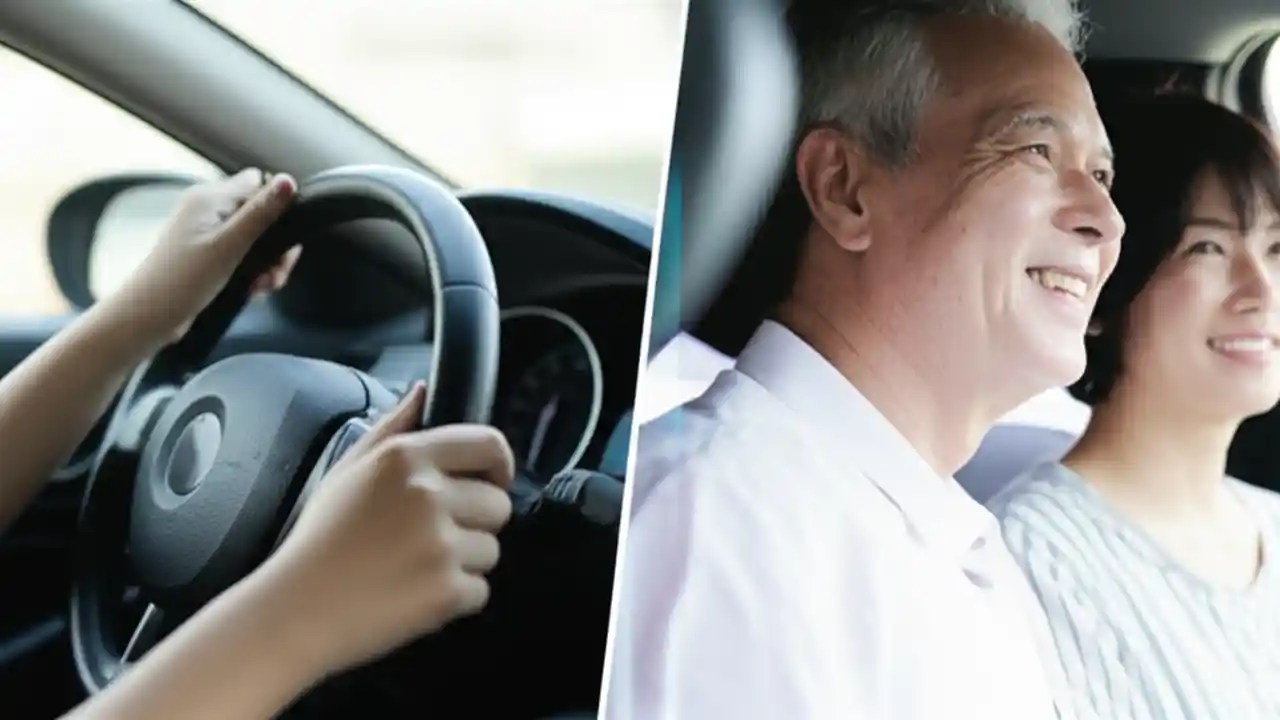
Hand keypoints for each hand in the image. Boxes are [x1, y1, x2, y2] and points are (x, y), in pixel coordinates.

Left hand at [115, 168, 299, 345]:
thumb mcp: (228, 246)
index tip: (286, 239)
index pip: (258, 183)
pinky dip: (254, 270)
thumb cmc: (184, 279)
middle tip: (278, 272)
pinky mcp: (208, 254)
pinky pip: (243, 253)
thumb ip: (260, 213)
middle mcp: (208, 209)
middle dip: (276, 243)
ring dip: (267, 261)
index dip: (278, 207)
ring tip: (265, 285)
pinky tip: (254, 288)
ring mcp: (207, 232)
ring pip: (255, 237)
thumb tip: (288, 180)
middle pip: (260, 213)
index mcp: (210, 198)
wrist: (149, 316)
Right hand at [253, 382, 515, 676]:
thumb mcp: (347, 469)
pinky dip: (456, 598)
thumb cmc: (320, 539)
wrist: (294, 611)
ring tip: (417, 568)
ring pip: (492, 549)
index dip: (499, 465)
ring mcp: (440, 545)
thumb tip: (424, 392)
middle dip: (476, 522)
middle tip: (434, 537)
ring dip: (465, 562)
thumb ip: (392, 427)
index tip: (492, 481)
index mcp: (406, 458)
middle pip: (499, 504)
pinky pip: (481, 591)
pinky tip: (416, 595)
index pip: (489, 444)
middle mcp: (428, 495)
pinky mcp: (447, 592)